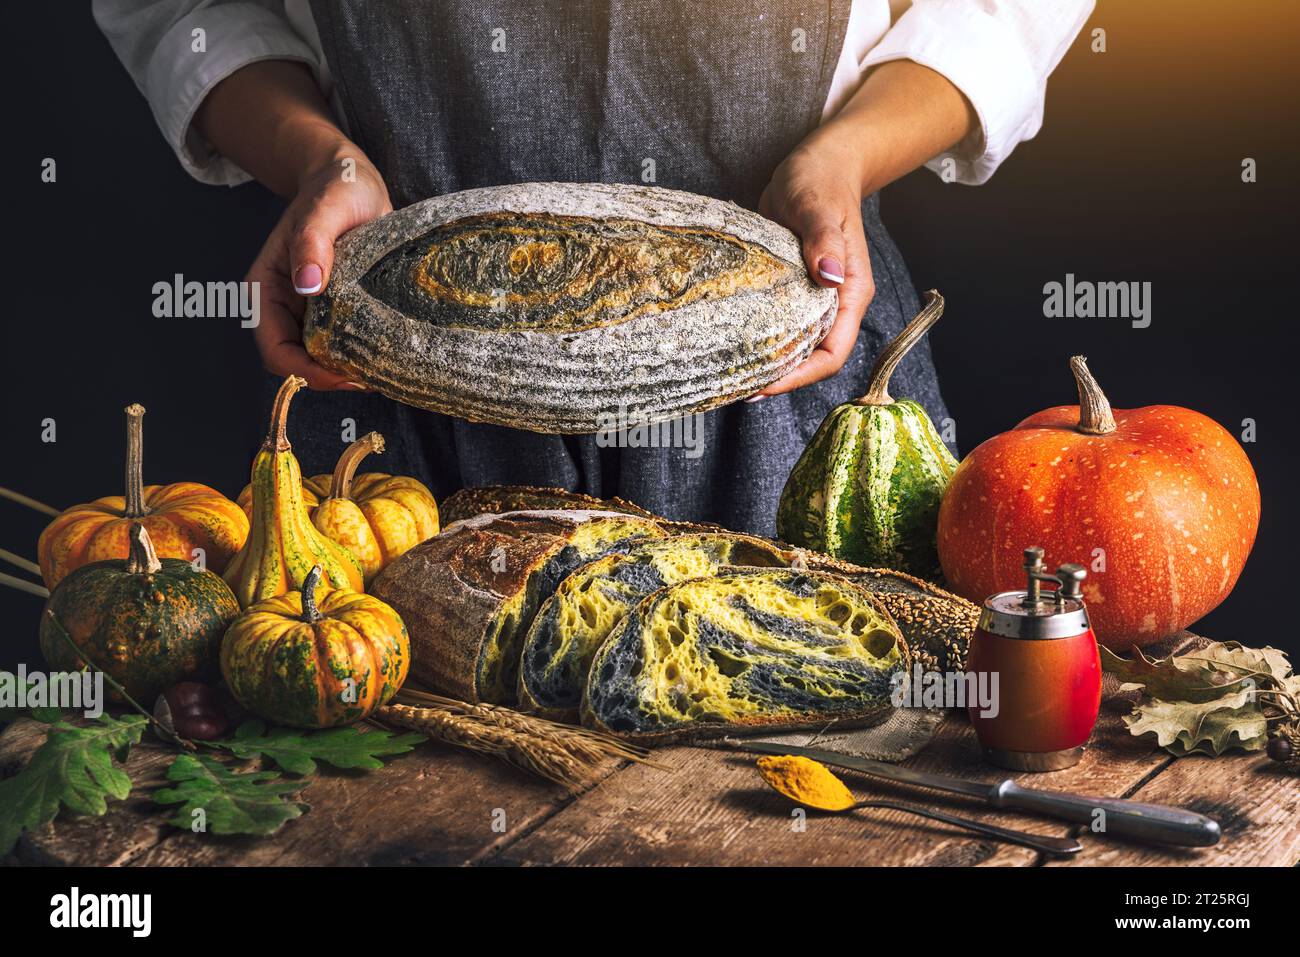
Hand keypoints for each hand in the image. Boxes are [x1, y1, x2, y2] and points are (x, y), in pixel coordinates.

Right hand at [248, 149, 391, 387]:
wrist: (352, 182)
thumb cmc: (336, 188)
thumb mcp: (326, 208)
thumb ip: (313, 242)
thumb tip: (307, 284)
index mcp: (268, 288)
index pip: (275, 348)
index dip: (304, 370)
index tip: (342, 375)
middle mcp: (285, 306)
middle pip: (297, 362)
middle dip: (328, 377)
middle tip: (369, 377)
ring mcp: (310, 311)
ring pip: (320, 359)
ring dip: (345, 370)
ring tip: (380, 369)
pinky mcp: (336, 310)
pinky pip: (342, 345)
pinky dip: (359, 356)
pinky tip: (384, 354)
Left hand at [757, 137, 873, 396]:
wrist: (819, 165)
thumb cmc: (821, 182)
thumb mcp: (817, 208)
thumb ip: (824, 241)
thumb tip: (829, 276)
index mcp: (850, 292)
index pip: (832, 352)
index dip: (801, 375)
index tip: (767, 383)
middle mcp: (834, 302)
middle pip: (812, 358)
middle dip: (780, 377)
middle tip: (738, 387)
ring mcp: (813, 297)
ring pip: (794, 345)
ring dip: (767, 361)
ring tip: (731, 374)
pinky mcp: (791, 288)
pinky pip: (778, 323)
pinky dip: (758, 337)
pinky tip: (731, 343)